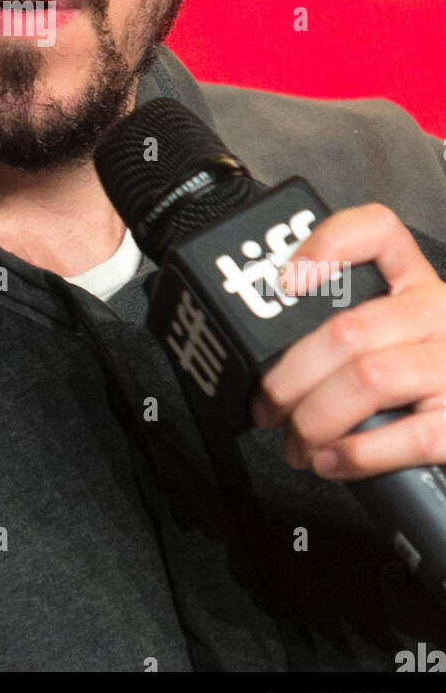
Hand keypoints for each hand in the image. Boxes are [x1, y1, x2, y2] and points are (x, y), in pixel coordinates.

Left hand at [249, 203, 445, 478]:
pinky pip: (409, 435)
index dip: (328, 244)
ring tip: (297, 444)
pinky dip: (357, 454)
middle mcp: (438, 314)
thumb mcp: (388, 337)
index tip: (287, 281)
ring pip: (369, 379)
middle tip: (266, 407)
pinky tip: (332, 462)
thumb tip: (263, 360)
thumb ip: (341, 330)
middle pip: (348, 329)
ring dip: (315, 420)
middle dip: (289, 377)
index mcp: (414, 283)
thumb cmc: (417, 384)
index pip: (378, 230)